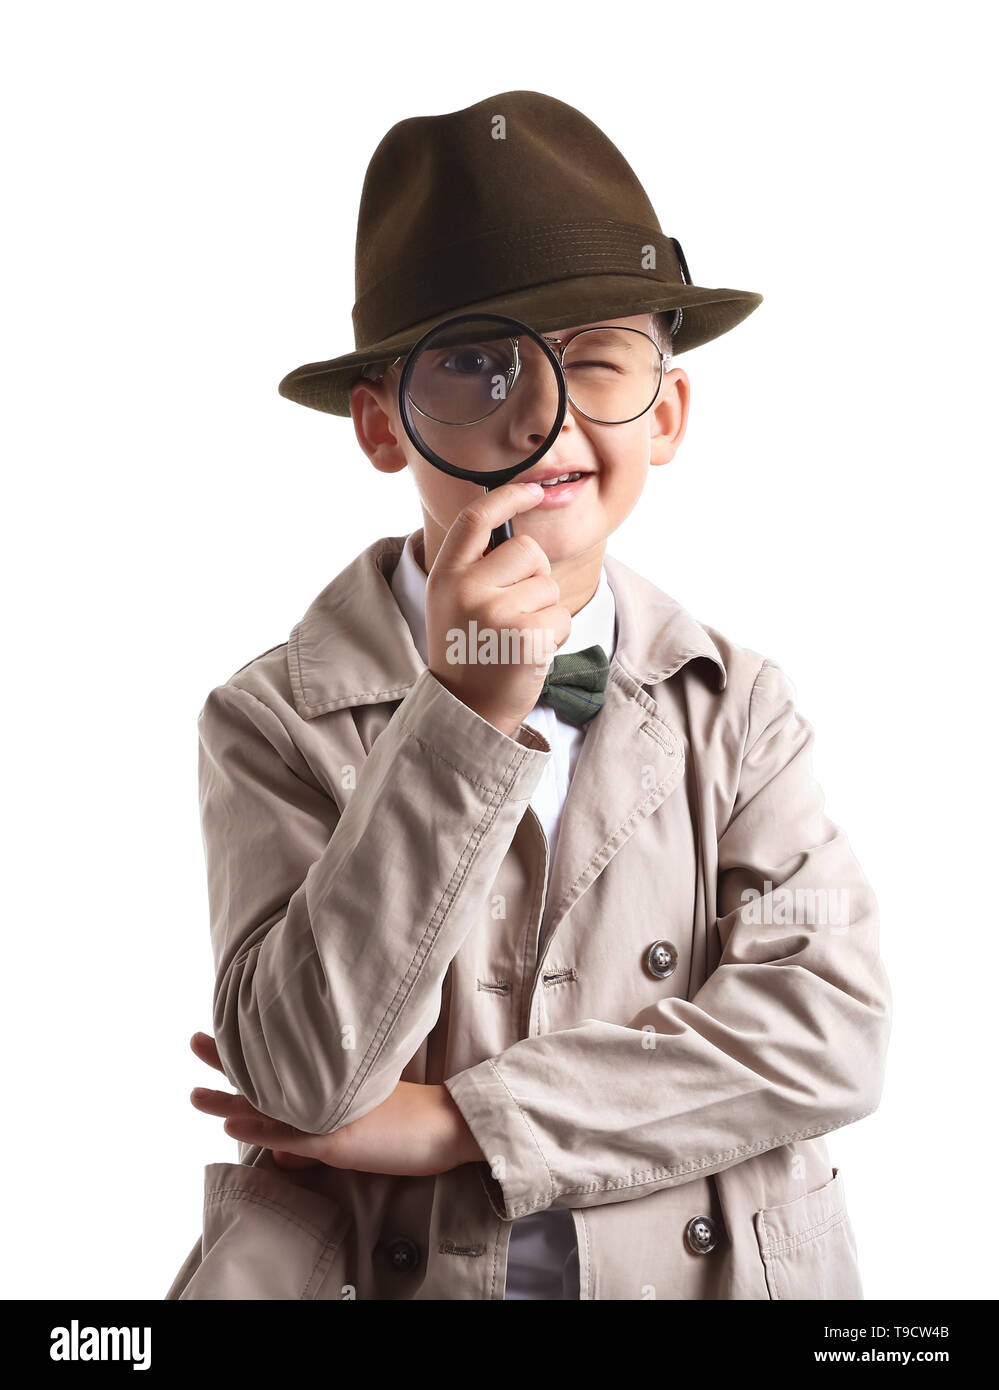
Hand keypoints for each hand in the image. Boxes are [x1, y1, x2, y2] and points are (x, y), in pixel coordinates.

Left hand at [188, 1031, 483, 1175]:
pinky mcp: (338, 1141)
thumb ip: (323, 1127)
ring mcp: (331, 1115)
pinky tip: (232, 1124)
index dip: (251, 1049)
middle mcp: (328, 1092)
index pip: (284, 1061)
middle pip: (269, 1073)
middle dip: (227, 1058)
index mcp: (334, 1080)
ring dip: (229, 1098)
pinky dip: (260, 1129)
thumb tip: (281, 1153)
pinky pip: (292, 1135)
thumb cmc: (414, 1118)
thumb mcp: (365, 1116)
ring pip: (271, 1105)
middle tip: (194, 1039)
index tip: (223, 1029)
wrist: (448, 1124)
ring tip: (195, 1093)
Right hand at [426, 482, 572, 736]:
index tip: (533, 489)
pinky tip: (529, 653)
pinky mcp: (526, 636)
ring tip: (517, 637)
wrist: (468, 709)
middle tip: (514, 611)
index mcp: (445, 575)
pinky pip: (561, 615)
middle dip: (535, 576)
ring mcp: (496, 612)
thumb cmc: (469, 650)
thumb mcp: (454, 601)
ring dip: (545, 610)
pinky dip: (555, 635)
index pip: (476, 518)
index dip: (508, 497)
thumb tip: (515, 521)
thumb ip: (476, 565)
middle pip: (528, 550)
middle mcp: (466, 589)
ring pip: (549, 585)